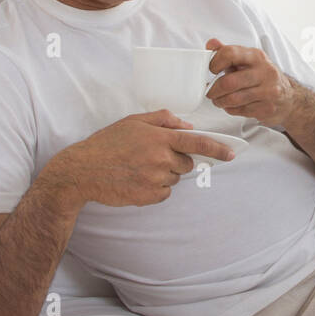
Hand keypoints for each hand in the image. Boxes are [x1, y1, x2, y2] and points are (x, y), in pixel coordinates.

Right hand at [58, 110, 236, 207]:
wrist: (82, 171)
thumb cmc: (107, 143)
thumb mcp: (133, 121)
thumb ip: (163, 119)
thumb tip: (187, 125)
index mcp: (159, 138)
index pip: (196, 143)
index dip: (217, 149)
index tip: (231, 154)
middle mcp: (161, 158)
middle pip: (187, 163)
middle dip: (177, 160)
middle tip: (152, 157)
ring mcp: (155, 179)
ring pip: (175, 178)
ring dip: (164, 174)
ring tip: (139, 167)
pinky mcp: (149, 196)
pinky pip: (164, 193)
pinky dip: (155, 188)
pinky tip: (136, 180)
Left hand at [205, 38, 297, 126]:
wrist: (289, 97)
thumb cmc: (264, 77)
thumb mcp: (249, 60)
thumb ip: (229, 52)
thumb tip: (211, 44)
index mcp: (257, 56)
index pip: (229, 54)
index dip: (214, 63)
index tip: (211, 70)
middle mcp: (265, 72)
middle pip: (229, 82)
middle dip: (214, 89)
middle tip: (210, 91)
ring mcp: (268, 91)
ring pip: (233, 99)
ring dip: (220, 101)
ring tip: (218, 100)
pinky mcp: (267, 108)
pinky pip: (240, 111)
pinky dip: (231, 109)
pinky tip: (232, 105)